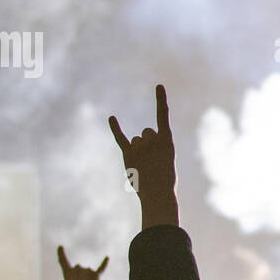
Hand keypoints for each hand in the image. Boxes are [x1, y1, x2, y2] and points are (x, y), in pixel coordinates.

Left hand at [109, 84, 177, 227]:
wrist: (158, 194)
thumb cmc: (165, 181)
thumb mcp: (165, 161)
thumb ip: (152, 148)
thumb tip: (133, 143)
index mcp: (167, 140)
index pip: (163, 115)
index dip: (160, 100)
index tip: (158, 85)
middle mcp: (153, 139)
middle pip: (146, 133)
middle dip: (148, 144)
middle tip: (152, 161)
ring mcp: (140, 146)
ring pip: (135, 141)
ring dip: (138, 151)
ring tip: (144, 167)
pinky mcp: (128, 154)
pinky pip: (120, 138)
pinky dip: (115, 128)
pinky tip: (112, 118)